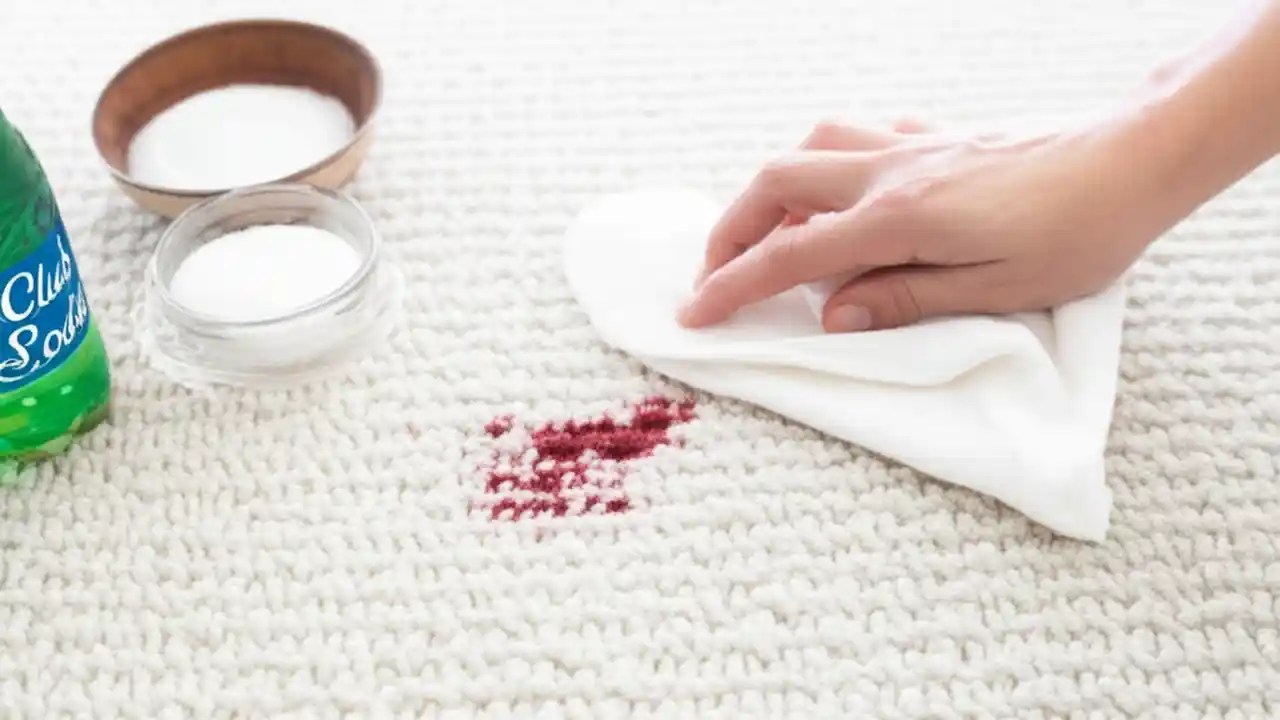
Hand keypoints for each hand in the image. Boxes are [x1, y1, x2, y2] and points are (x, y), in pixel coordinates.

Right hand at [677, 117, 1179, 332]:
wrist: (1135, 159)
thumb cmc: (1079, 232)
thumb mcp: (997, 289)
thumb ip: (904, 300)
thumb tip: (831, 317)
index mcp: (899, 217)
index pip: (790, 255)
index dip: (732, 287)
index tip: (693, 316)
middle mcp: (890, 170)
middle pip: (777, 183)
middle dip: (730, 230)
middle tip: (714, 274)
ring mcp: (911, 145)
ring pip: (809, 146)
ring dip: (770, 189)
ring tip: (766, 232)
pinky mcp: (935, 136)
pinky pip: (857, 134)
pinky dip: (826, 163)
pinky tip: (839, 190)